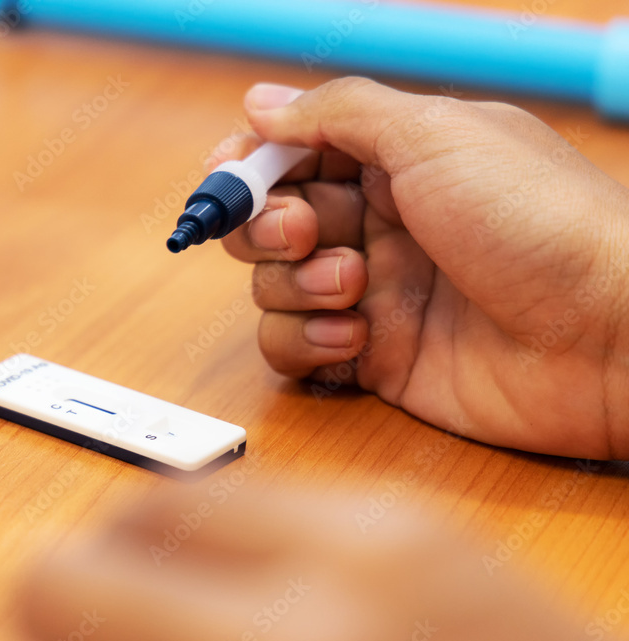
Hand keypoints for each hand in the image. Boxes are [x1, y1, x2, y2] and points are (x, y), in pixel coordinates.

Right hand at [16, 486, 628, 640]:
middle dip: (96, 561)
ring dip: (166, 538)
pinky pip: (288, 504)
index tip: (27, 618)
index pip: (77, 585)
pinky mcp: (430, 527)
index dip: (35, 603)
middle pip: (146, 511)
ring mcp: (396, 534)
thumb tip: (70, 639)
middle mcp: (340, 570)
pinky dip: (241, 536)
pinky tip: (250, 589)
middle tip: (87, 604)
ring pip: (217, 493)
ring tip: (167, 594)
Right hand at [217, 78, 628, 458]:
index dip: (250, 165)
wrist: (610, 338)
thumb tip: (260, 104)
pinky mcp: (373, 358)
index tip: (228, 176)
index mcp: (395, 160)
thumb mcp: (437, 136)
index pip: (292, 155)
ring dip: (293, 285)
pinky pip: (295, 347)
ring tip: (355, 287)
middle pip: (271, 221)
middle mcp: (378, 224)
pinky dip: (305, 341)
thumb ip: (339, 113)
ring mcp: (374, 294)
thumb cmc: (538, 222)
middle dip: (268, 226)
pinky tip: (354, 338)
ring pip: (273, 286)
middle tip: (302, 233)